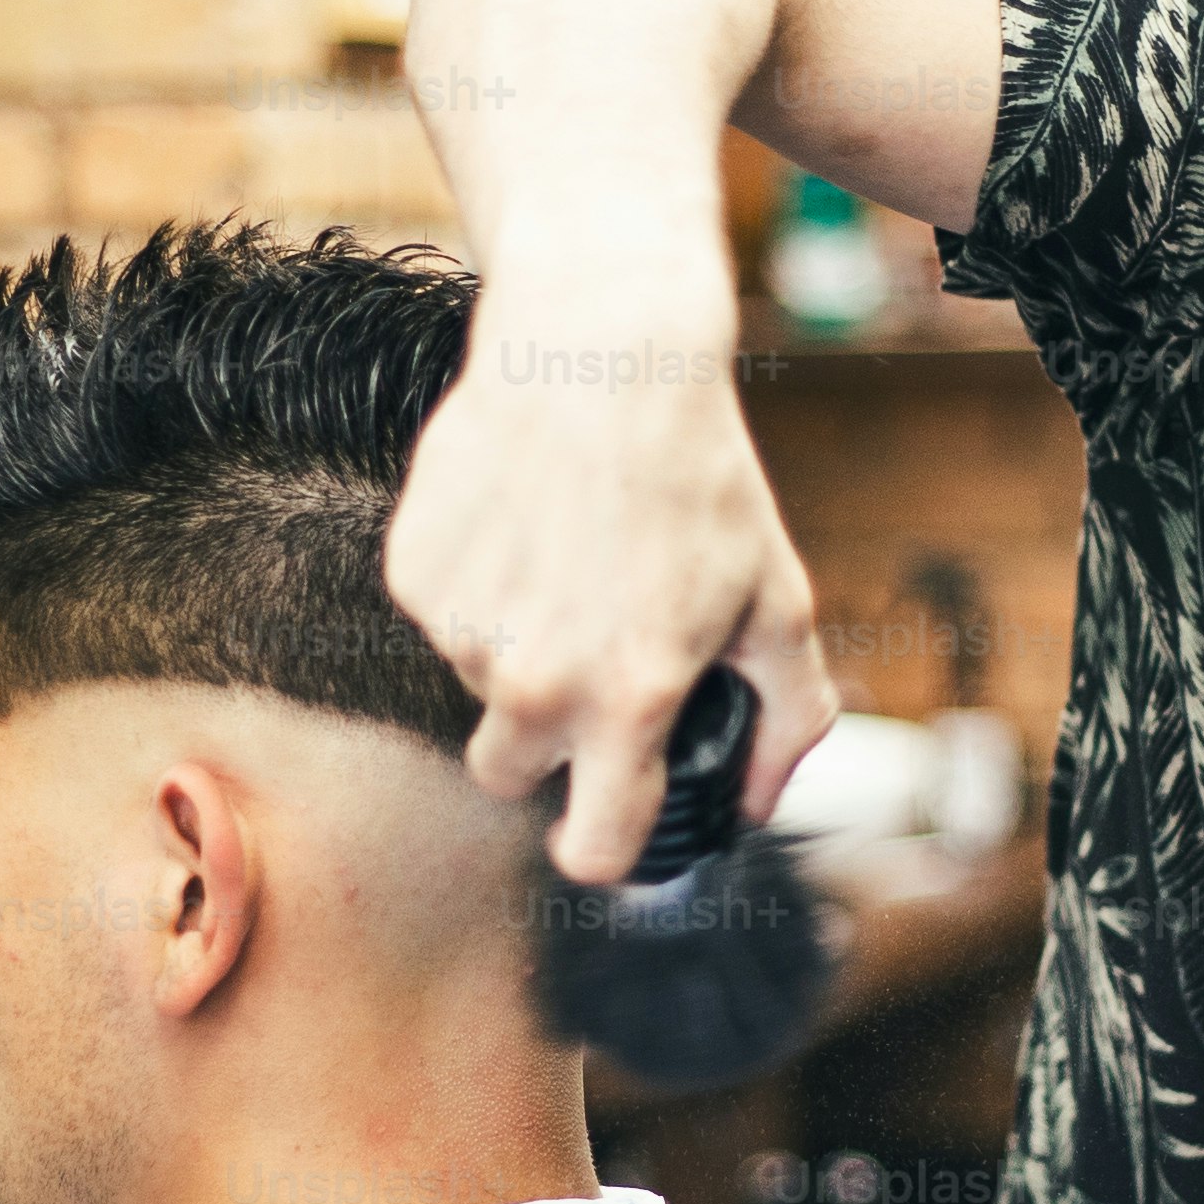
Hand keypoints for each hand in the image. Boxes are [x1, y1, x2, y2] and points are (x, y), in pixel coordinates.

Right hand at [387, 265, 836, 882]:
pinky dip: (477, 588)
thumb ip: (788, 717)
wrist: (602, 355)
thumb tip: (759, 801)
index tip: (602, 829)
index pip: (594, 848)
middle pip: (507, 776)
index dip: (603, 848)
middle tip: (588, 661)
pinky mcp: (415, 574)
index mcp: (627, 700)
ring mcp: (462, 629)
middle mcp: (533, 682)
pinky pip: (442, 616)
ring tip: (568, 559)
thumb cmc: (701, 478)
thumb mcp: (779, 600)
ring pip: (478, 682)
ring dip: (516, 647)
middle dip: (544, 744)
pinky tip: (523, 524)